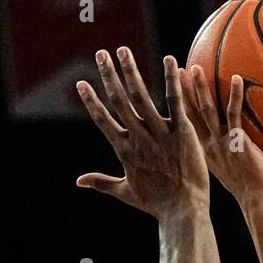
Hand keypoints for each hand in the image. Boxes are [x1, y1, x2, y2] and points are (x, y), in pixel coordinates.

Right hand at [75, 49, 208, 218]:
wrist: (184, 211)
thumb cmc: (157, 204)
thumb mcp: (125, 192)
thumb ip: (101, 183)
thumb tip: (78, 182)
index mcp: (124, 150)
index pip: (102, 120)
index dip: (91, 101)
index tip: (81, 83)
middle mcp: (139, 138)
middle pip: (119, 101)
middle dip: (108, 76)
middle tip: (101, 53)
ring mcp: (160, 133)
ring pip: (141, 96)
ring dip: (130, 72)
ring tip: (123, 51)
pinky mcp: (181, 131)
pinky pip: (174, 101)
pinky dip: (171, 80)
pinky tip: (169, 60)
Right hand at [183, 68, 262, 211]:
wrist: (255, 198)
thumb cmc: (244, 183)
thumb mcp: (225, 164)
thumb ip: (221, 149)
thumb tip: (224, 136)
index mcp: (201, 150)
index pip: (184, 122)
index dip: (178, 102)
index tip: (173, 84)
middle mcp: (207, 144)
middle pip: (189, 112)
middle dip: (182, 90)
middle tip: (176, 68)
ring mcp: (221, 143)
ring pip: (207, 110)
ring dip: (200, 88)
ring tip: (195, 68)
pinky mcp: (236, 142)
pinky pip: (234, 114)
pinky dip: (235, 95)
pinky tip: (236, 78)